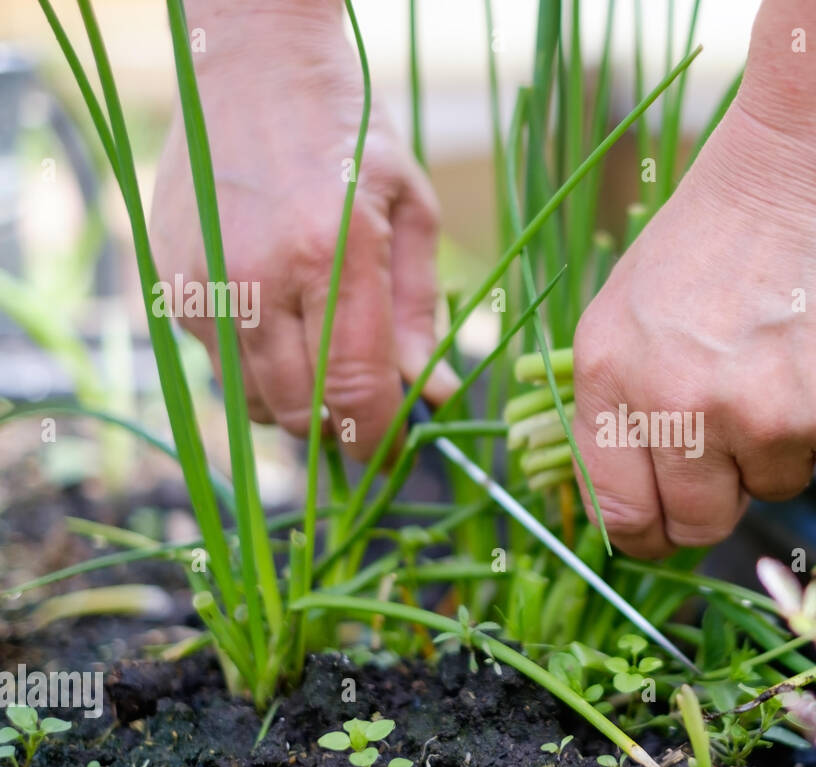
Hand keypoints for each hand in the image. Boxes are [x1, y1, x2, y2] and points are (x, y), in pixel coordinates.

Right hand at [150, 1, 455, 460]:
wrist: (251, 64)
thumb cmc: (348, 132)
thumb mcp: (409, 210)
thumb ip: (419, 313)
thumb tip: (435, 397)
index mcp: (332, 255)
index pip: (356, 395)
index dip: (381, 438)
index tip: (399, 446)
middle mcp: (258, 278)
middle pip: (300, 414)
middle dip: (341, 428)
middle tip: (369, 405)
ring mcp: (205, 284)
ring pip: (254, 403)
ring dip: (296, 404)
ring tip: (326, 355)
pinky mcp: (171, 284)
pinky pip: (218, 366)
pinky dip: (256, 367)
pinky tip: (281, 316)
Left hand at [572, 105, 815, 558]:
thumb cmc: (721, 236)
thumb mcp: (629, 312)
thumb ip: (621, 407)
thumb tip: (633, 506)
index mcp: (614, 380)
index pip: (623, 513)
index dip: (650, 533)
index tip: (670, 532)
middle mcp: (682, 407)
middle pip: (701, 521)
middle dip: (723, 497)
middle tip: (745, 441)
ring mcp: (768, 417)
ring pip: (779, 486)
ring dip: (788, 442)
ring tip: (794, 357)